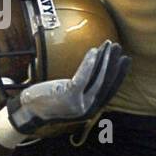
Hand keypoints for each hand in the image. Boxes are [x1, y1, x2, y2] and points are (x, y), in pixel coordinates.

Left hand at [4, 40, 128, 141]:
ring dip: (104, 59)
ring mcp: (80, 104)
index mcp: (91, 110)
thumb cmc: (50, 101)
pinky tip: (94, 51)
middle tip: (118, 47)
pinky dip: (90, 62)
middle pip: (105, 82)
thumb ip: (85, 90)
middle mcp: (88, 109)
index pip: (110, 90)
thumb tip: (98, 72)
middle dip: (113, 62)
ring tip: (109, 45)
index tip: (125, 60)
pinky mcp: (70, 96)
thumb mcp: (72, 98)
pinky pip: (83, 76)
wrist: (30, 111)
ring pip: (97, 78)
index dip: (119, 74)